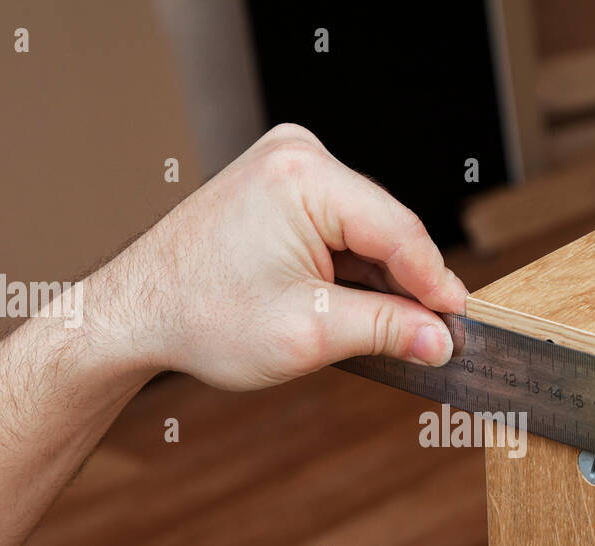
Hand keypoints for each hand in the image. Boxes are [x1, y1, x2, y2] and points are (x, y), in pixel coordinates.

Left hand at [87, 124, 466, 389]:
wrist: (133, 313)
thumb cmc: (199, 317)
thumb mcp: (309, 332)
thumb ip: (387, 330)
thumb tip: (443, 340)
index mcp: (304, 177)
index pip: (400, 232)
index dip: (437, 284)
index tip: (460, 327)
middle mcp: (298, 156)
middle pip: (385, 227)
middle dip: (408, 285)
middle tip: (431, 340)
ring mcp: (286, 166)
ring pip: (365, 229)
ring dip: (379, 280)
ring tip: (386, 332)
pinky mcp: (278, 185)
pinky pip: (339, 227)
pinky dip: (351, 269)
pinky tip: (353, 307)